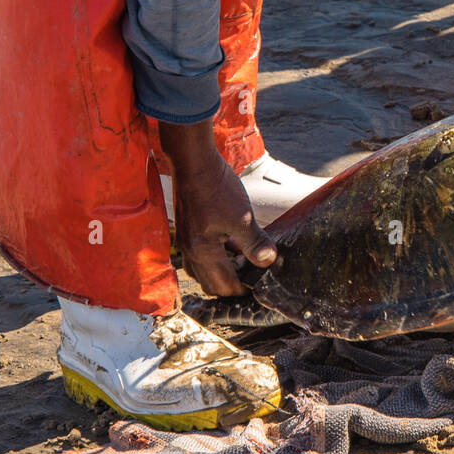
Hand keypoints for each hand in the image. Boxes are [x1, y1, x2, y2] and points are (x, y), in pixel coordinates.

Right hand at [158, 120, 277, 295]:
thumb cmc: (216, 188)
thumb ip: (255, 242)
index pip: (222, 285)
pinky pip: (199, 253)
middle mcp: (190, 250)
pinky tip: (230, 244)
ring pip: (202, 269)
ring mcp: (185, 240)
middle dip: (229, 285)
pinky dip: (214, 256)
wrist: (194, 162)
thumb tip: (268, 261)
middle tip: (250, 280)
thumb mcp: (242, 218)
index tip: (256, 290)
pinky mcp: (187, 228)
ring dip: (221, 271)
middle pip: (209, 282)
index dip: (240, 291)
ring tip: (241, 264)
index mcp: (203, 253)